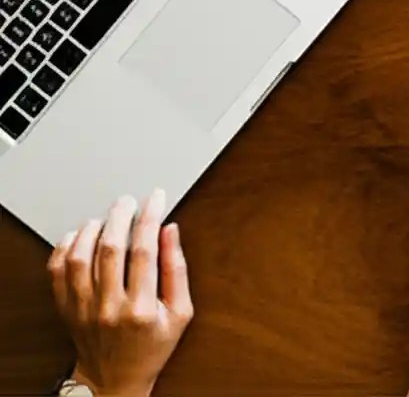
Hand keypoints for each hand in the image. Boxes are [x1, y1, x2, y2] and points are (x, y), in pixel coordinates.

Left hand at [47, 191, 193, 396]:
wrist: (116, 378)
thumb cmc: (152, 346)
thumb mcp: (181, 313)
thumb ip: (176, 270)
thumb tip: (170, 232)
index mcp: (142, 308)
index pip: (145, 250)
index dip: (150, 218)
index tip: (156, 199)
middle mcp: (110, 307)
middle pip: (110, 248)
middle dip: (120, 216)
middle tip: (128, 201)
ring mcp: (84, 308)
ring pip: (80, 257)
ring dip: (92, 229)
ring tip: (104, 218)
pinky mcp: (67, 308)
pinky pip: (57, 271)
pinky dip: (65, 248)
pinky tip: (78, 236)